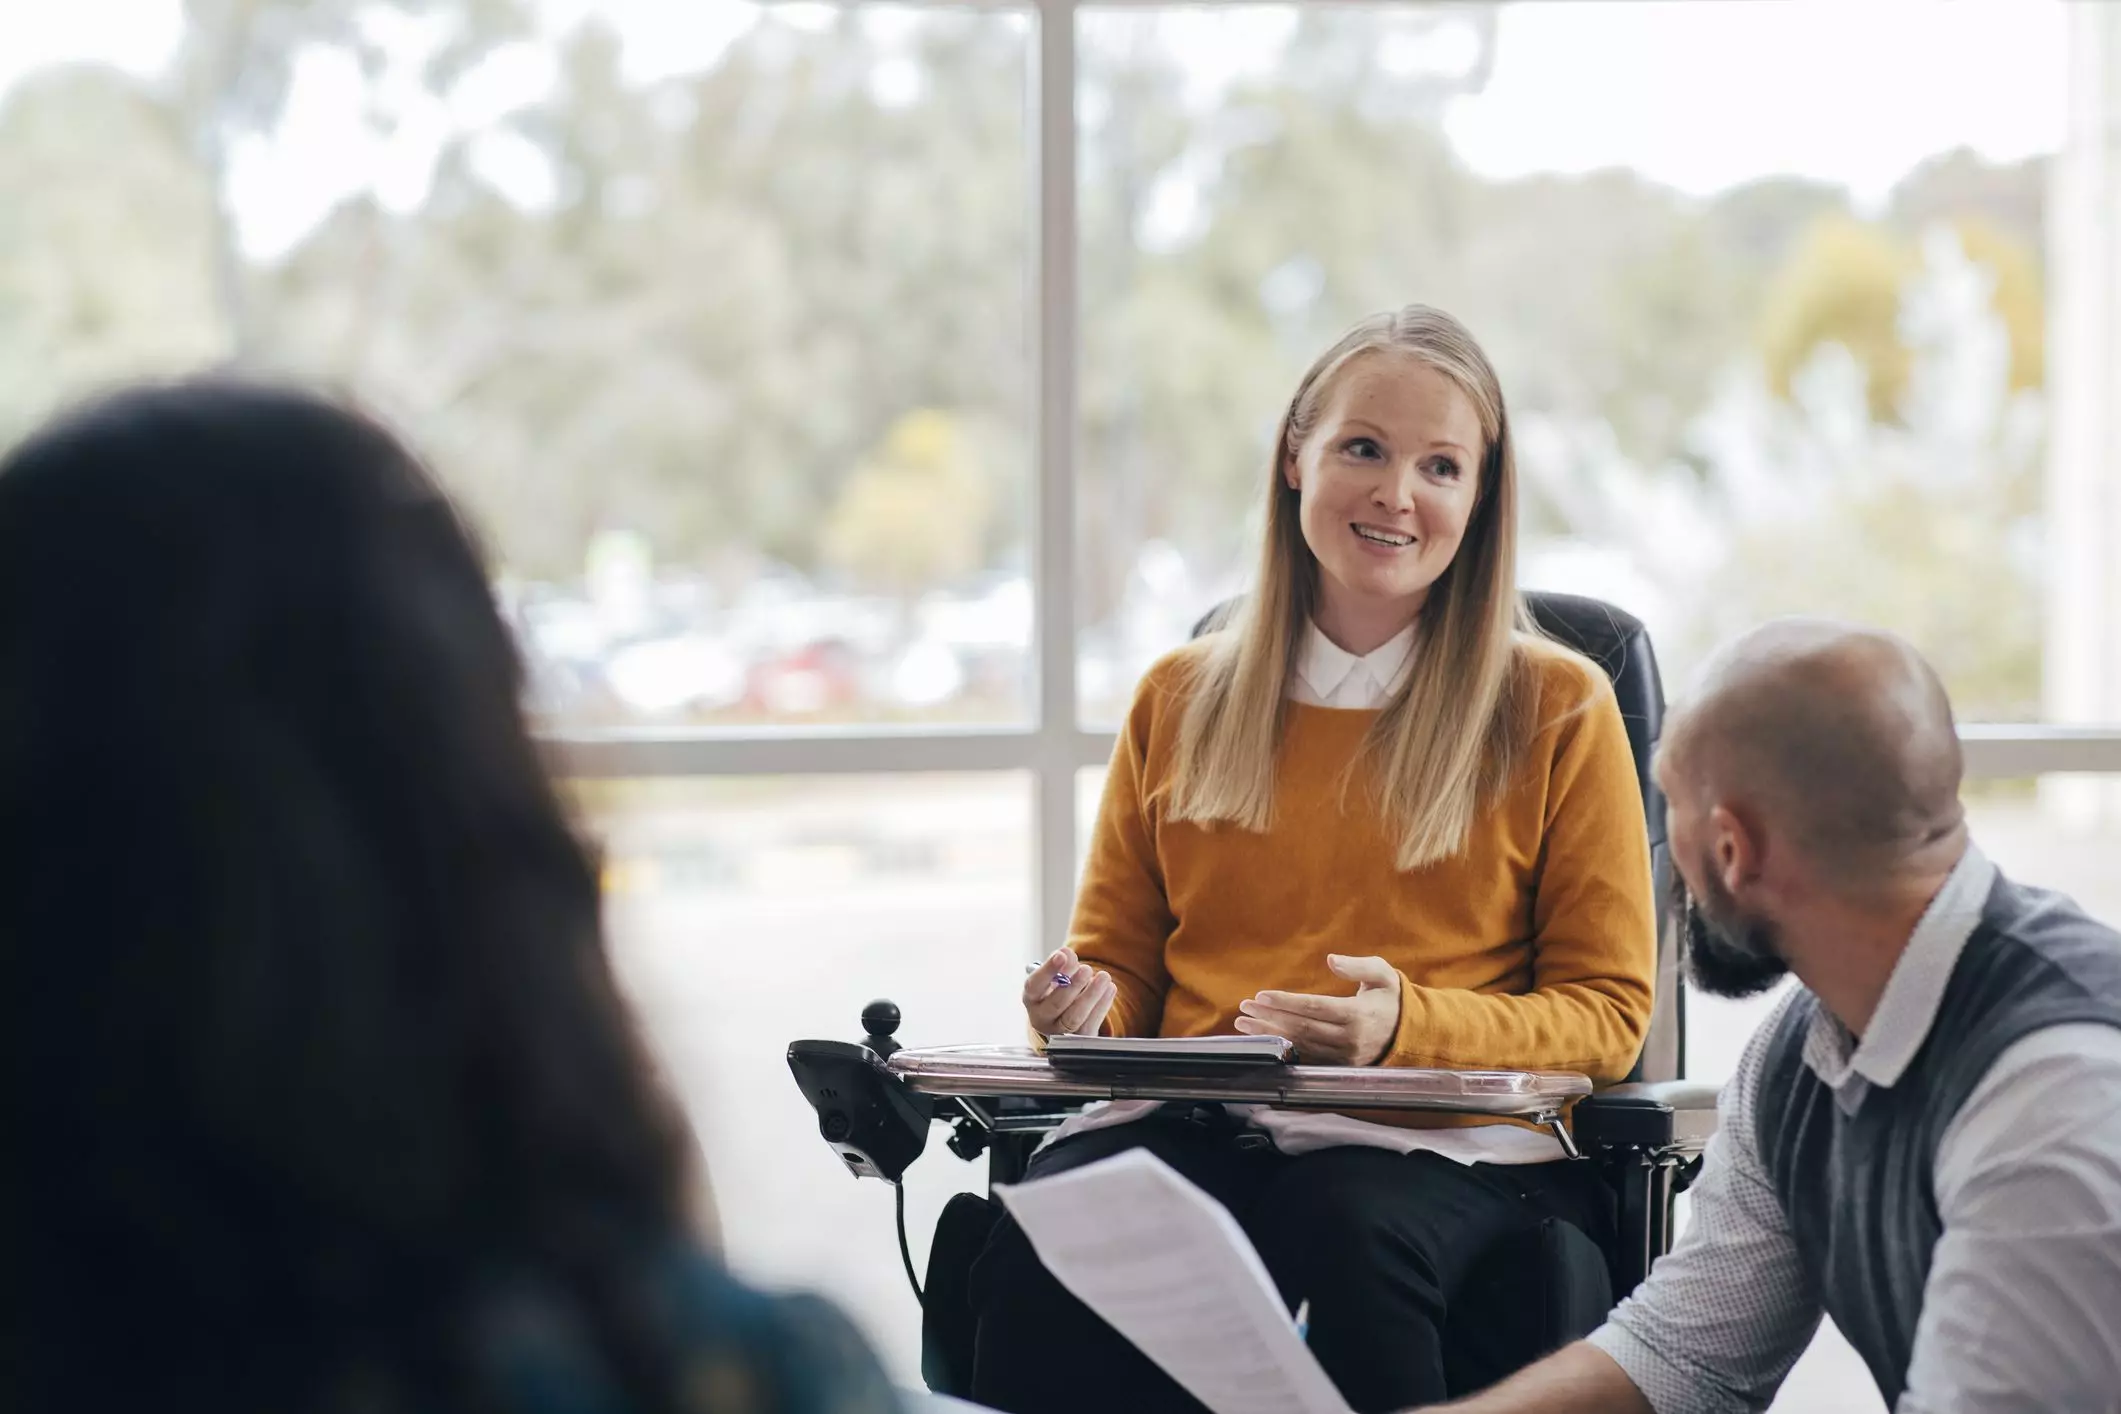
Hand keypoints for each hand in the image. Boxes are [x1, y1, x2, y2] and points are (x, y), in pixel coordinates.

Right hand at [1023, 947, 1117, 1037]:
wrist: (1063, 1020)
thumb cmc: (1057, 992)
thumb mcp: (1055, 976)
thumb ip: (1061, 964)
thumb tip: (1067, 954)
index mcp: (1031, 999)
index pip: (1034, 985)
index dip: (1048, 970)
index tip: (1061, 955)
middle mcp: (1041, 1018)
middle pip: (1055, 1004)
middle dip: (1072, 985)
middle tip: (1086, 968)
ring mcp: (1060, 1032)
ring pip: (1074, 1017)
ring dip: (1091, 995)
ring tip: (1104, 976)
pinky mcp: (1080, 1039)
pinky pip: (1091, 1023)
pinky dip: (1102, 1004)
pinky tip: (1110, 988)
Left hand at [1234, 954, 1402, 1065]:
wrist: (1410, 1032)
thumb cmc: (1391, 997)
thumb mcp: (1382, 974)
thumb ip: (1358, 966)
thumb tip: (1331, 960)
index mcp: (1358, 1015)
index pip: (1314, 1008)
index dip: (1285, 1002)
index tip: (1261, 996)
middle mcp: (1349, 1039)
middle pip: (1301, 1028)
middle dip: (1269, 1018)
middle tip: (1243, 1009)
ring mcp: (1344, 1057)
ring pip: (1300, 1046)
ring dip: (1269, 1035)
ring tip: (1244, 1025)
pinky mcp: (1339, 1066)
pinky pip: (1307, 1058)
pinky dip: (1283, 1049)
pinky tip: (1264, 1041)